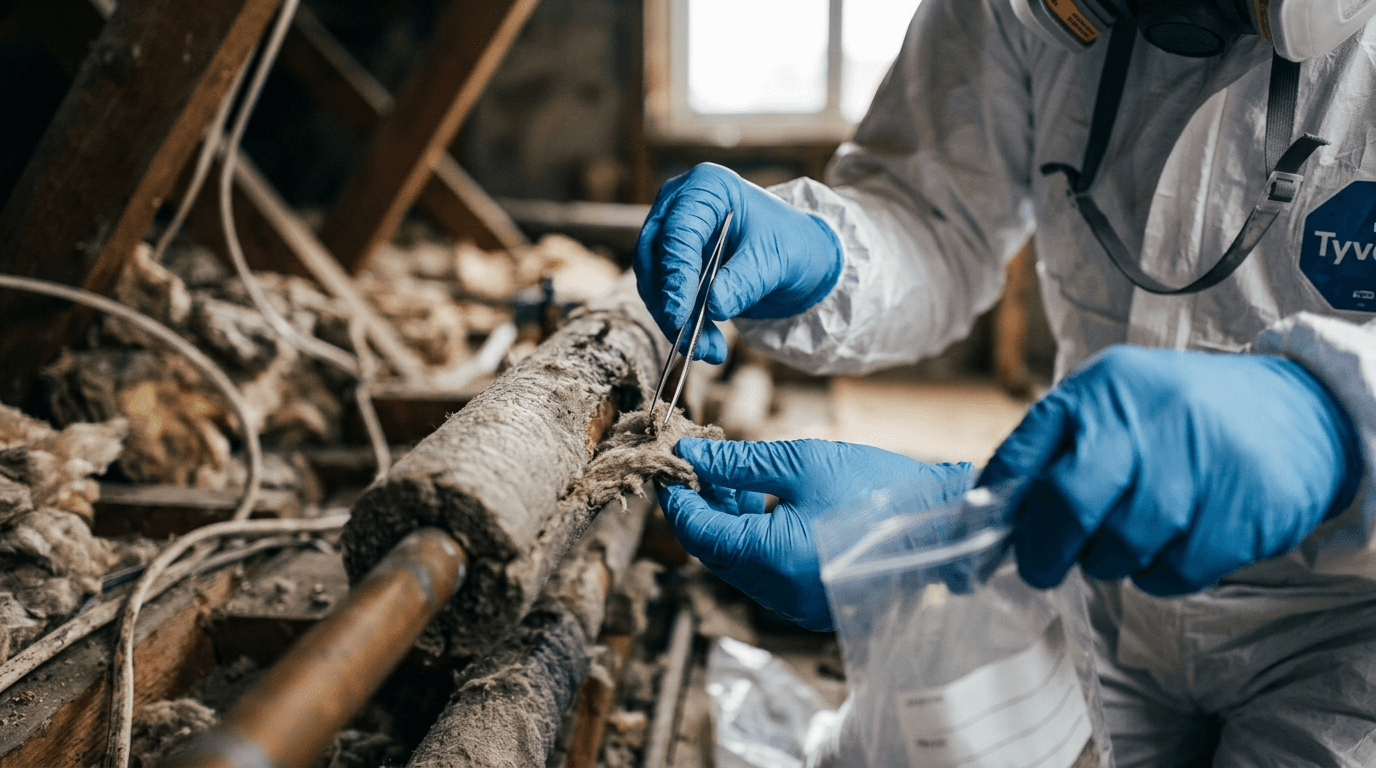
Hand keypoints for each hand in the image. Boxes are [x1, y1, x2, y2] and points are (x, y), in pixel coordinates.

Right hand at [634, 163, 843, 363]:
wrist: (797, 254)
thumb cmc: (791, 244)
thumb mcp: (776, 261)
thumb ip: (745, 280)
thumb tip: (712, 306)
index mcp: (707, 187)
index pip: (677, 232)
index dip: (675, 276)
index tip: (679, 315)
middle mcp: (680, 203)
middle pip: (655, 255)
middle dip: (670, 303)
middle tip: (689, 340)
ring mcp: (671, 230)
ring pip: (654, 280)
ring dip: (674, 320)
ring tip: (707, 350)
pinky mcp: (671, 260)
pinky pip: (664, 294)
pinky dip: (680, 321)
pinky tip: (705, 344)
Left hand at [659, 438, 973, 629]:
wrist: (946, 521)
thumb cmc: (879, 487)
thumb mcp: (800, 462)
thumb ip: (738, 462)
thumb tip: (693, 455)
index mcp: (772, 561)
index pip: (698, 533)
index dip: (678, 497)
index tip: (670, 465)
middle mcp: (780, 595)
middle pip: (715, 553)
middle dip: (701, 508)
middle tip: (698, 465)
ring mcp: (799, 606)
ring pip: (740, 565)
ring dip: (727, 524)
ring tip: (730, 476)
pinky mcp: (817, 605)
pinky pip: (767, 574)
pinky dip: (755, 541)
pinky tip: (761, 503)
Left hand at [980, 346, 1361, 595]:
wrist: (1295, 411)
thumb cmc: (1179, 418)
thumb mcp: (1112, 406)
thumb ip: (1050, 452)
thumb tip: (985, 513)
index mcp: (1099, 391)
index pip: (1023, 456)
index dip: (989, 514)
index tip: (969, 556)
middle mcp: (1142, 421)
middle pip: (1065, 506)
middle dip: (1044, 551)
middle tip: (1043, 567)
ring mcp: (1192, 466)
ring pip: (1117, 549)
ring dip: (1112, 560)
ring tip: (1132, 535)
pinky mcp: (1235, 513)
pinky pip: (1169, 574)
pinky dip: (1160, 574)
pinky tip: (1175, 543)